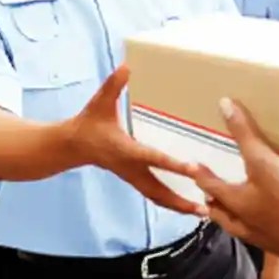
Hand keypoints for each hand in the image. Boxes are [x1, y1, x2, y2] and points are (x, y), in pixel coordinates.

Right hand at [68, 65, 205, 216]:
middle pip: (159, 190)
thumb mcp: (99, 102)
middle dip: (181, 200)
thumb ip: (113, 85)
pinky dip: (171, 203)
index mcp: (125, 150)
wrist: (72, 146)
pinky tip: (188, 205)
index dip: (172, 164)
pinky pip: (155, 195)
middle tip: (205, 208)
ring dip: (179, 206)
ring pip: (158, 197)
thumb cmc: (89, 123)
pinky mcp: (134, 180)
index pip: (152, 158)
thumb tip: (127, 66)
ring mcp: (132, 177)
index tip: (193, 169)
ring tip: (204, 212)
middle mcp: (131, 168)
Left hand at [192, 97, 278, 258]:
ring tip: (235, 207)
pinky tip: (269, 219)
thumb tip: (225, 106)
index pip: (209, 185)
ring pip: (239, 226)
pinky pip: (262, 233)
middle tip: (208, 193)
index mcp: (235, 202)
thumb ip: (245, 134)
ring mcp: (263, 237)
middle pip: (220, 213)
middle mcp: (243, 223)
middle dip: (213, 202)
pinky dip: (258, 224)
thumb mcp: (265, 160)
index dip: (200, 174)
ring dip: (233, 216)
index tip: (192, 167)